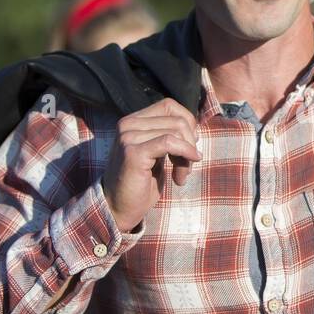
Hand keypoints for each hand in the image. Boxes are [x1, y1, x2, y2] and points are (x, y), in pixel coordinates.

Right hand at [101, 98, 202, 231]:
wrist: (119, 208)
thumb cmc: (141, 183)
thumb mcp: (157, 154)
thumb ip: (169, 136)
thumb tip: (194, 126)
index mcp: (133, 121)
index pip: (169, 105)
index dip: (187, 123)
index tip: (190, 145)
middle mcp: (127, 124)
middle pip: (176, 119)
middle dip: (190, 143)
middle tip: (188, 166)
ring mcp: (128, 137)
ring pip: (176, 131)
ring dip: (187, 155)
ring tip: (181, 175)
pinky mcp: (133, 152)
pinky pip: (169, 142)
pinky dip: (184, 153)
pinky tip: (184, 173)